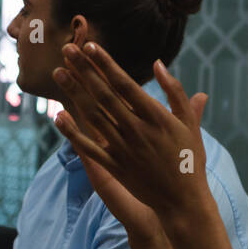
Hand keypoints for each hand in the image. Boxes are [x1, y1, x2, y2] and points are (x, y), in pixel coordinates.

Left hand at [52, 41, 211, 219]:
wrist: (183, 201)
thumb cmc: (190, 159)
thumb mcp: (189, 123)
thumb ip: (175, 92)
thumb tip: (158, 63)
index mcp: (155, 116)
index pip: (124, 84)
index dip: (105, 64)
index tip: (90, 47)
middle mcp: (136, 130)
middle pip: (103, 95)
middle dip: (84, 70)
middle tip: (66, 50)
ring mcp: (122, 149)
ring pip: (92, 116)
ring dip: (74, 93)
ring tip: (58, 73)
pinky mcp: (113, 166)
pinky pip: (88, 147)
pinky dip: (71, 131)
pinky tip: (57, 115)